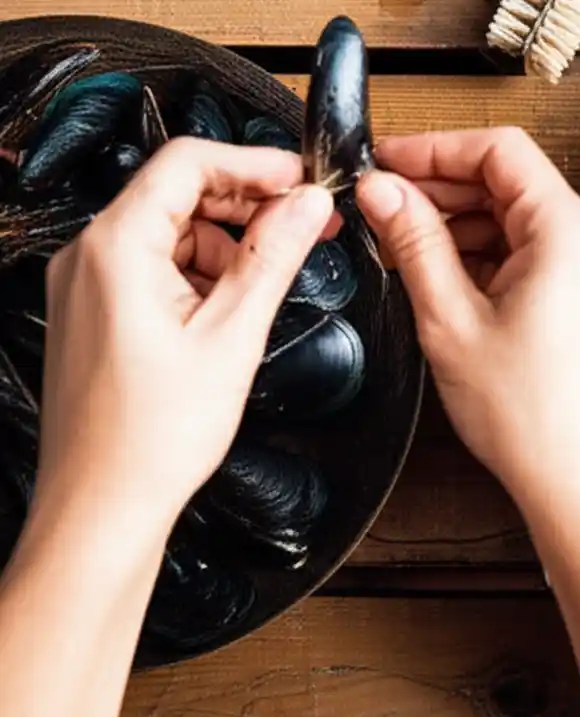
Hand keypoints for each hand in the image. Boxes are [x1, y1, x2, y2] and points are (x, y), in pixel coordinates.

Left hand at [35, 138, 335, 525]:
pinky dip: (201, 275)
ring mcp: (87, 286)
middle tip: (309, 223)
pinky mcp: (95, 314)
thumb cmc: (154, 437)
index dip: (254, 164)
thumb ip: (274, 258)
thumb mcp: (233, 337)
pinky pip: (154, 268)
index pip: (187, 163)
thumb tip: (309, 203)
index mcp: (116, 249)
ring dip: (227, 244)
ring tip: (274, 280)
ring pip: (170, 233)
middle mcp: (89, 257)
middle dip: (247, 203)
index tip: (304, 181)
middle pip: (177, 193)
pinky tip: (235, 309)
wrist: (103, 508)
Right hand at [355, 129, 579, 505]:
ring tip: (401, 245)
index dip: (435, 148)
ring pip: (516, 219)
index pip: (499, 150)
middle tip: (382, 206)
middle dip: (441, 188)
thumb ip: (414, 242)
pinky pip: (531, 255)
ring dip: (459, 224)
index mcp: (567, 232)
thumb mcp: (450, 319)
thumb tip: (384, 191)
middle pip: (509, 182)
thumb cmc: (532, 417)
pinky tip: (440, 275)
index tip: (388, 162)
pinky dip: (485, 256)